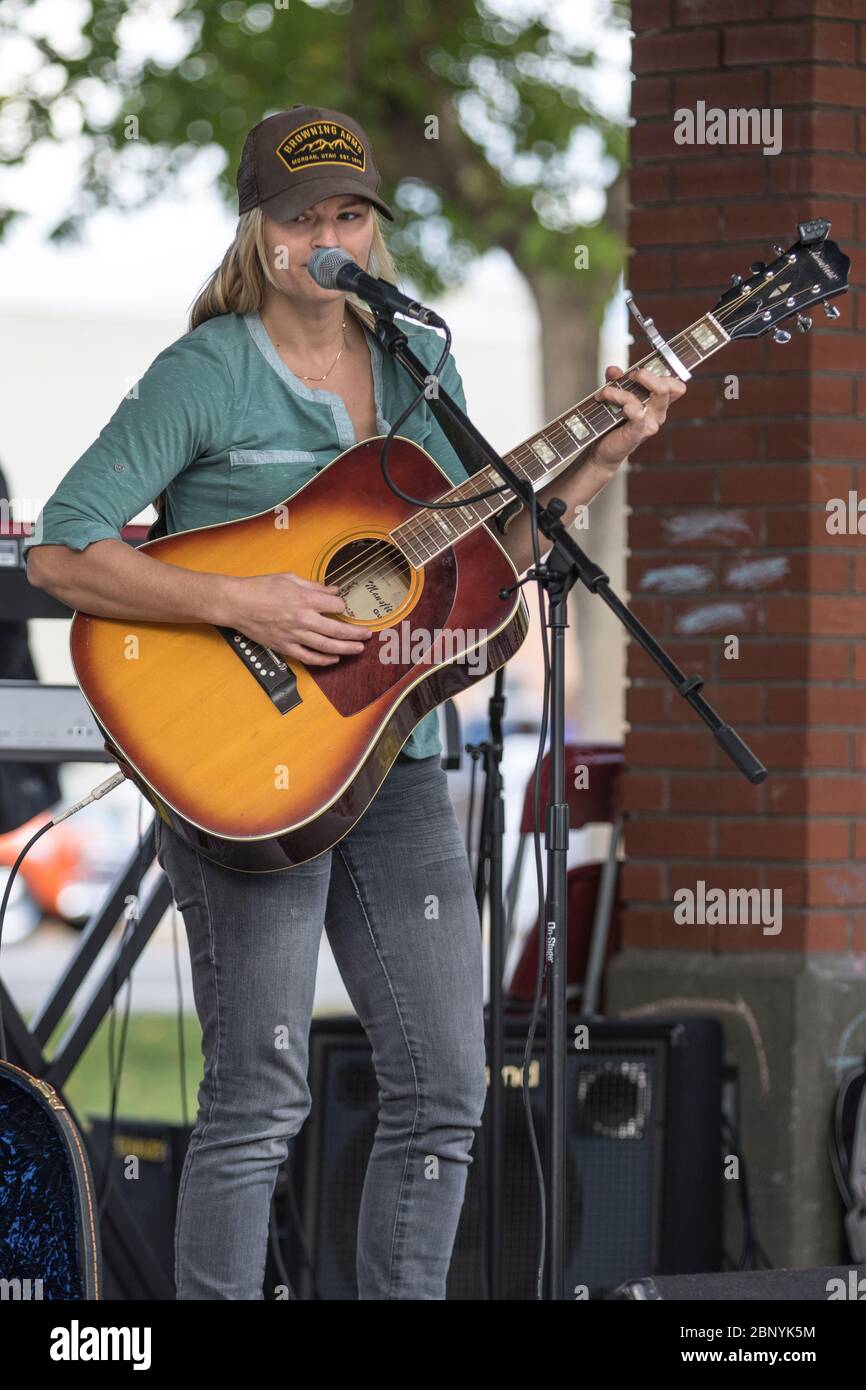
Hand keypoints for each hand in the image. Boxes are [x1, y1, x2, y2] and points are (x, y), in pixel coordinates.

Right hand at [224, 572, 373, 665]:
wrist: (237, 603)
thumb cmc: (261, 588)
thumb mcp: (290, 578)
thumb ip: (314, 586)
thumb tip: (333, 591)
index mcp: (305, 599)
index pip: (336, 606)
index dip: (343, 607)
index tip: (343, 607)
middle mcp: (303, 619)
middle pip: (338, 630)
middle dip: (356, 633)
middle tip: (367, 635)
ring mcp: (294, 635)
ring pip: (327, 646)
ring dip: (346, 649)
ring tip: (358, 649)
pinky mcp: (285, 647)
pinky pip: (309, 657)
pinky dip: (323, 660)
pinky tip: (334, 658)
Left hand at [586, 364, 686, 472]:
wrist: (602, 449)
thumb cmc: (612, 422)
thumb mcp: (616, 395)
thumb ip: (616, 380)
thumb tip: (613, 370)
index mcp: (658, 402)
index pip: (676, 386)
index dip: (664, 373)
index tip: (643, 369)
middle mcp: (658, 413)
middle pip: (667, 388)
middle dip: (646, 375)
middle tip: (629, 375)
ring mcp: (650, 424)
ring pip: (644, 398)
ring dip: (620, 391)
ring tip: (604, 392)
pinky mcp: (638, 433)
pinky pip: (637, 414)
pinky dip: (622, 403)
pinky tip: (607, 401)